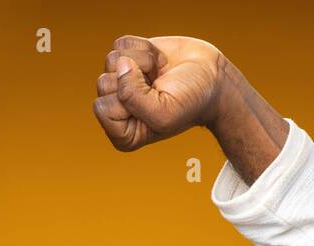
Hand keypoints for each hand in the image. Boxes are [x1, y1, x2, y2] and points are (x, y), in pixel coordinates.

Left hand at [93, 35, 226, 150]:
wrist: (211, 78)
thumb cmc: (190, 102)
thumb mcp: (163, 113)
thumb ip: (132, 97)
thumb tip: (120, 65)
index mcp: (123, 132)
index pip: (102, 108)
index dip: (128, 100)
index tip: (152, 103)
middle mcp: (117, 107)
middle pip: (103, 84)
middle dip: (136, 80)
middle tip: (158, 88)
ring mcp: (121, 81)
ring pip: (111, 60)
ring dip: (143, 63)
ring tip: (160, 75)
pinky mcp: (128, 57)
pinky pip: (121, 44)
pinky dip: (144, 47)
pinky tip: (158, 62)